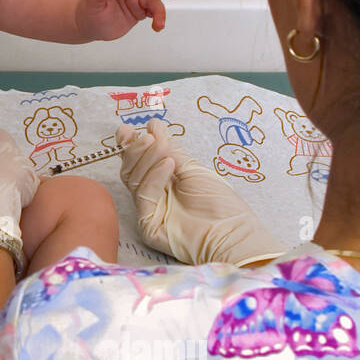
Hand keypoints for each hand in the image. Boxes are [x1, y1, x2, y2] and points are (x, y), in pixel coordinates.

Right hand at [117, 119, 280, 265]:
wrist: (232, 233)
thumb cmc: (220, 203)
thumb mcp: (193, 169)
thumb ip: (170, 148)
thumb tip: (154, 126)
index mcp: (163, 182)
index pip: (138, 162)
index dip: (130, 146)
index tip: (127, 130)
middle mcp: (153, 195)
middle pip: (131, 170)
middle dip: (135, 150)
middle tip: (146, 136)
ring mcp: (149, 210)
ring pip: (134, 180)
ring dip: (147, 159)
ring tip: (163, 148)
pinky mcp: (148, 225)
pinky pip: (144, 195)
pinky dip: (154, 177)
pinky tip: (169, 164)